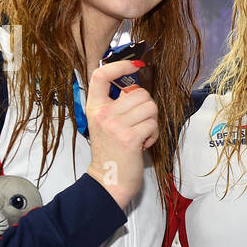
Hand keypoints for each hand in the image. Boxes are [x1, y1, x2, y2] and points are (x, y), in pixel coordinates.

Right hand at [84, 59, 159, 208]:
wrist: (108, 181)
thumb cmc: (110, 152)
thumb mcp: (104, 124)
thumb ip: (115, 104)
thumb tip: (135, 87)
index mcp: (94, 107)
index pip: (100, 75)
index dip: (119, 66)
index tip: (135, 65)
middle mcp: (103, 113)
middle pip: (139, 93)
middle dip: (147, 107)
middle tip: (139, 123)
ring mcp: (115, 125)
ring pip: (149, 107)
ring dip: (151, 121)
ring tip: (141, 134)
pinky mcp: (130, 137)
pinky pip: (153, 124)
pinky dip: (153, 135)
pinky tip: (143, 143)